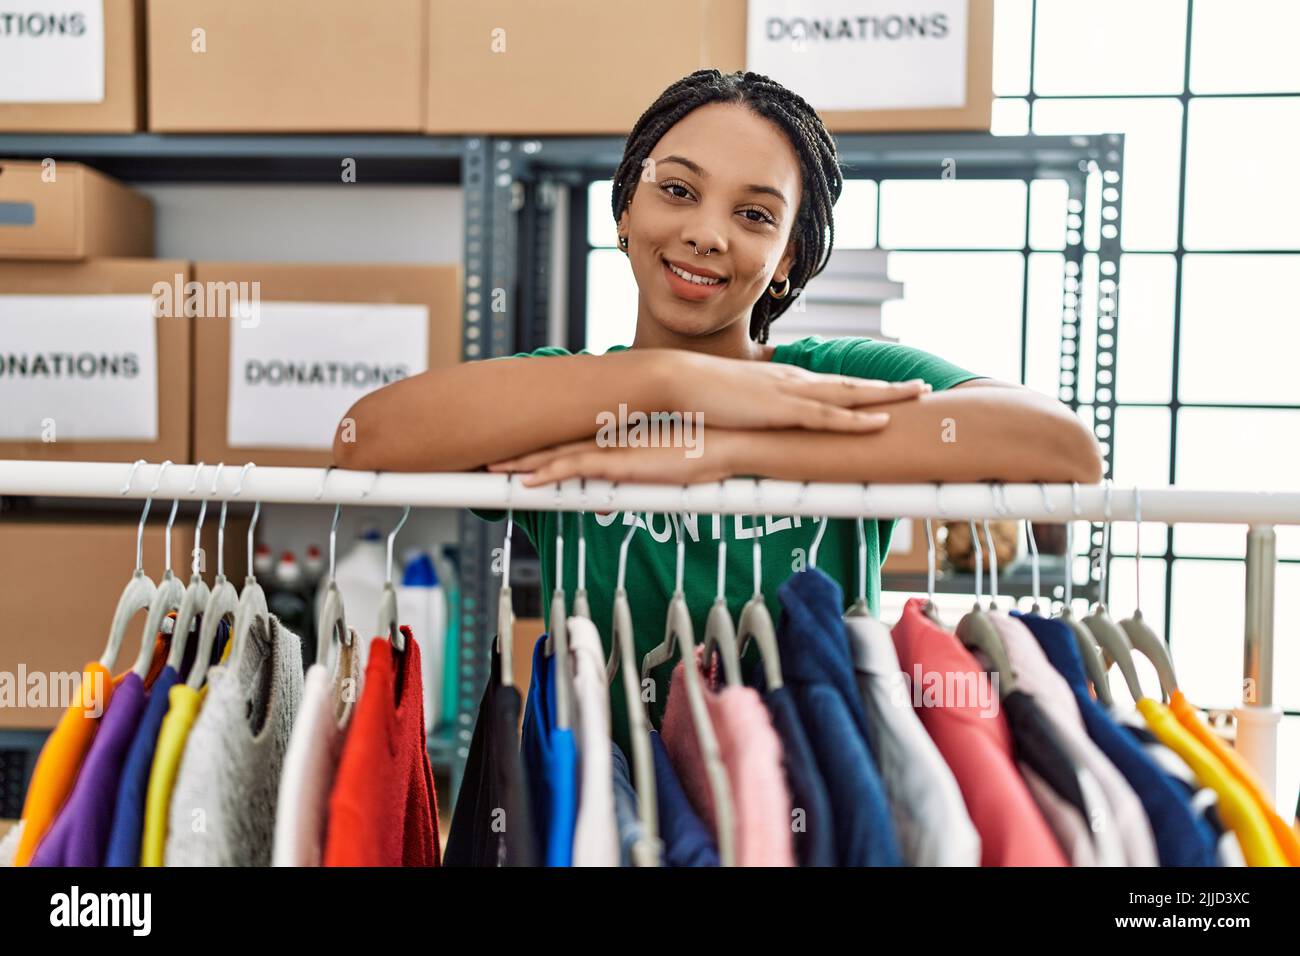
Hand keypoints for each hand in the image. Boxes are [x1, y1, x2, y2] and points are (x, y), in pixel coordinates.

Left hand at [488, 428, 746, 486]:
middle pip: (551, 443)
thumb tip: (604, 500)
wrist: (726, 443)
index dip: (535, 447)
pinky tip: (525, 482)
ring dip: (521, 463)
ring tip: (491, 469)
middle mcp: (608, 438)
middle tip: (485, 457)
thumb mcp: (657, 473)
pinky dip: (547, 474)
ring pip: (555, 454)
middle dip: (516, 452)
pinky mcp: (620, 461)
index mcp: (615, 437)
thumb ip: (628, 483)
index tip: (510, 453)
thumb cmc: (701, 454)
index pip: (565, 440)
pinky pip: (575, 467)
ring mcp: (612, 448)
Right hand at [655, 349, 929, 432]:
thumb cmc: (700, 392)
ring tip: (918, 395)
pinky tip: (881, 420)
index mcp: (785, 381)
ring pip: (850, 395)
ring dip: (887, 396)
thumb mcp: (735, 402)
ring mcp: (790, 393)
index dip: (864, 387)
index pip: (833, 383)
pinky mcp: (781, 410)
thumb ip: (752, 409)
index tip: (890, 389)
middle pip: (852, 384)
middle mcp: (795, 381)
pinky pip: (827, 417)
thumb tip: (756, 420)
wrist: (679, 379)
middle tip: (923, 386)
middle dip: (890, 386)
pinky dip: (857, 419)